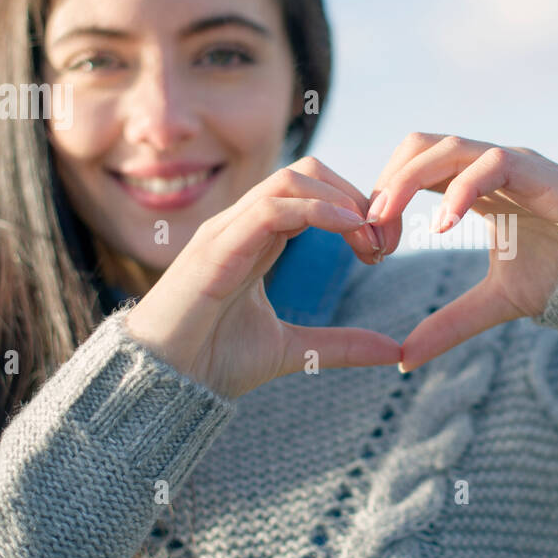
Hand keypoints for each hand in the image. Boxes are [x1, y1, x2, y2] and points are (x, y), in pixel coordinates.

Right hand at [123, 157, 400, 397]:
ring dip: (340, 200)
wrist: (162, 384)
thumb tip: (394, 352)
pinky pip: (270, 207)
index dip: (355, 209)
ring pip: (290, 179)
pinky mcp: (215, 247)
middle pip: (307, 172)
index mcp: (259, 238)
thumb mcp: (293, 350)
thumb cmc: (212, 362)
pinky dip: (316, 210)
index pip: (313, 191)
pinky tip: (347, 230)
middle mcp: (242, 224)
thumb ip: (340, 345)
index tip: (383, 248)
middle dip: (354, 196)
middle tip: (383, 241)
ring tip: (369, 237)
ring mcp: (226, 230)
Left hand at [364, 133, 557, 372]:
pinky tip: (443, 226)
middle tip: (370, 234)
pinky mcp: (540, 171)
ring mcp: (514, 163)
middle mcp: (489, 166)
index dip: (382, 198)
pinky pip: (492, 163)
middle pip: (419, 146)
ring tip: (389, 225)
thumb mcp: (495, 303)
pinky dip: (460, 189)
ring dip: (408, 182)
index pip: (412, 168)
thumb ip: (450, 324)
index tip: (371, 246)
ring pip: (447, 147)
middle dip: (385, 185)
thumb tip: (403, 358)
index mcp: (472, 186)